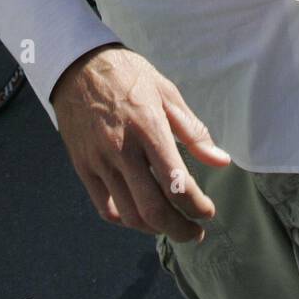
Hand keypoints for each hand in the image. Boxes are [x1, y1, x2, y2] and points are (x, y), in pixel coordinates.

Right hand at [51, 44, 231, 243]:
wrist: (77, 65)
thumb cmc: (127, 75)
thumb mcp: (166, 92)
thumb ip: (193, 131)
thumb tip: (221, 161)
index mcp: (148, 127)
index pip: (176, 182)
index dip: (197, 205)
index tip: (207, 211)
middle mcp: (122, 149)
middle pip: (153, 209)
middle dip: (180, 229)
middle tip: (195, 233)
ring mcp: (99, 160)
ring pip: (129, 214)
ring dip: (155, 229)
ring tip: (171, 225)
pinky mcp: (83, 166)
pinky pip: (105, 207)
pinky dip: (125, 220)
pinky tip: (140, 216)